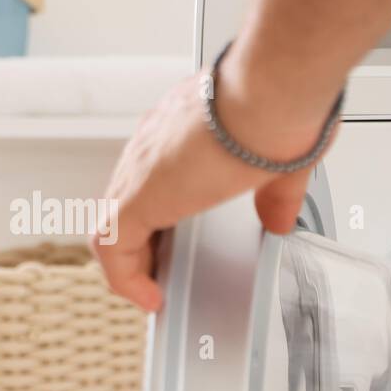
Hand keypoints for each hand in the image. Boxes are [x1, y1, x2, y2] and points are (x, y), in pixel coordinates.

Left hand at [93, 45, 334, 311]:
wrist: (270, 92)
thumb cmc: (279, 107)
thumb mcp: (280, 165)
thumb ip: (275, 199)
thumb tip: (279, 223)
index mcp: (186, 128)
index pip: (158, 174)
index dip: (163, 211)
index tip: (177, 238)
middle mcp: (155, 143)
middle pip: (130, 201)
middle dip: (144, 241)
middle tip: (161, 272)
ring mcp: (141, 169)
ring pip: (115, 224)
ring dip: (131, 262)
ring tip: (151, 291)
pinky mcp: (136, 196)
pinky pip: (110, 246)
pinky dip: (124, 277)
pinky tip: (148, 298)